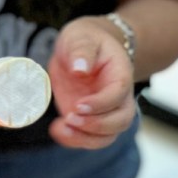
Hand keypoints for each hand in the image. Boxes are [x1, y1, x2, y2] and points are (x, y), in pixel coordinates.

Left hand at [47, 16, 135, 148]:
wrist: (84, 49)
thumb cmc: (85, 40)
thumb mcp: (81, 37)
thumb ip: (82, 50)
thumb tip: (79, 70)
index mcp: (120, 75)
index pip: (119, 94)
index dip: (101, 104)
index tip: (78, 105)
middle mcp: (118, 97)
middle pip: (121, 121)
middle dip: (96, 126)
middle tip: (70, 117)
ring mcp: (104, 112)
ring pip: (107, 136)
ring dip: (84, 139)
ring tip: (61, 129)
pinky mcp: (89, 120)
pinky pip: (88, 139)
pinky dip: (73, 140)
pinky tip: (56, 129)